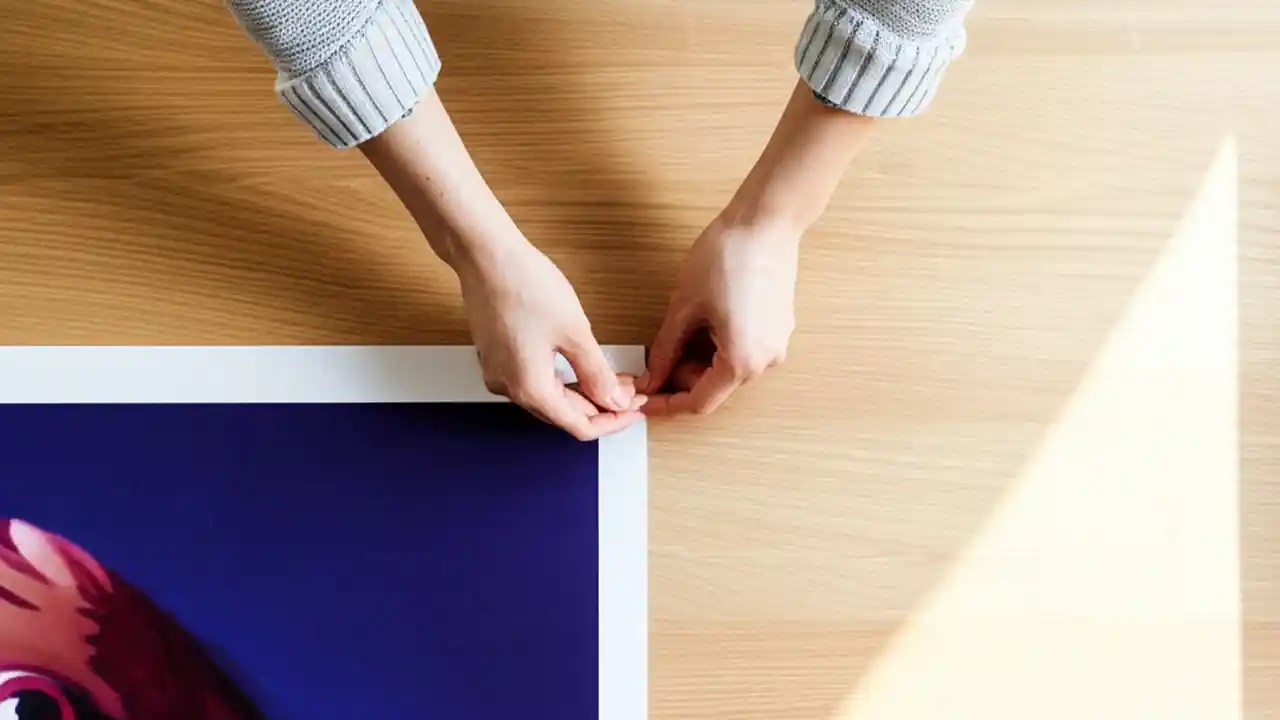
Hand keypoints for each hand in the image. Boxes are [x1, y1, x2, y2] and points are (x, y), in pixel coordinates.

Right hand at [457, 239, 645, 438]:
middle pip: (564, 414)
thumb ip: (597, 374)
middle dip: (601, 404)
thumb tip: (614, 400)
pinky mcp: (497, 357)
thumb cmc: (525, 286)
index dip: (613, 421)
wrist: (486, 255)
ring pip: (550, 396)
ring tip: (614, 375)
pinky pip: (535, 379)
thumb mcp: (575, 332)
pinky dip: (563, 377)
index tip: (634, 408)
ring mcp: (499, 373)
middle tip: (631, 389)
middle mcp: (509, 388)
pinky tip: (582, 363)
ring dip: (583, 390)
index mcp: (529, 389)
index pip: (579, 426)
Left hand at [639, 215, 798, 414]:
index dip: (666, 404)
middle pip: (715, 388)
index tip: (644, 399)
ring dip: (699, 361)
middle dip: (681, 378)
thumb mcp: (684, 308)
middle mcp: (765, 362)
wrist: (767, 222)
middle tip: (653, 359)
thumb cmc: (727, 257)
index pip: (698, 403)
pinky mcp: (779, 329)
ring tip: (678, 333)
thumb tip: (650, 378)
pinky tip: (702, 324)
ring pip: (729, 369)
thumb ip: (665, 351)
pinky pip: (744, 351)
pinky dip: (719, 348)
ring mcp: (776, 345)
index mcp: (742, 362)